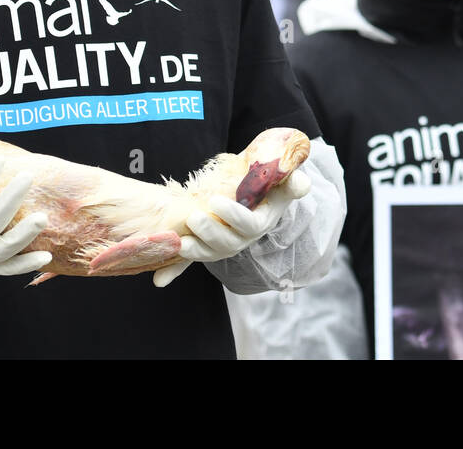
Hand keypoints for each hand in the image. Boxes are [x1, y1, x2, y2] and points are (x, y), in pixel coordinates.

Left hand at [153, 170, 311, 287]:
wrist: (255, 194)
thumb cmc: (267, 184)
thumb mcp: (282, 181)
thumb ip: (292, 182)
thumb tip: (302, 183)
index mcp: (260, 222)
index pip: (248, 225)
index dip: (233, 216)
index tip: (216, 201)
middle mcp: (242, 239)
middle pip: (226, 244)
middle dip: (209, 233)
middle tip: (193, 217)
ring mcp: (222, 245)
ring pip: (208, 254)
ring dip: (192, 252)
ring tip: (177, 241)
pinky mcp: (204, 247)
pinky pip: (190, 263)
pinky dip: (174, 272)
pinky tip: (159, 281)